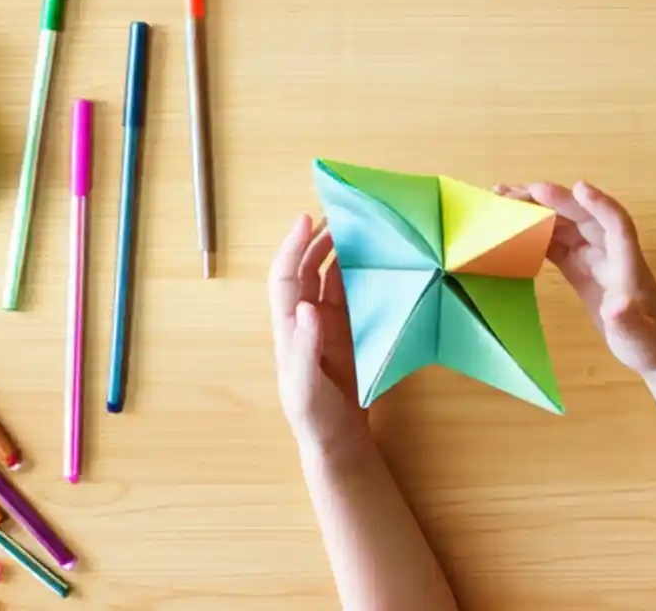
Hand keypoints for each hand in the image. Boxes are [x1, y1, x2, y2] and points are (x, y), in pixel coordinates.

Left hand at [268, 215, 369, 454]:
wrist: (337, 440)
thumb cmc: (313, 417)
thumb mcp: (304, 388)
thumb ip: (304, 348)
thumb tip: (307, 307)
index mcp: (288, 327)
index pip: (285, 277)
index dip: (292, 247)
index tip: (306, 220)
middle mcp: (305, 319)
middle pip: (305, 269)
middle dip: (316, 240)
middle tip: (338, 214)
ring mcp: (328, 323)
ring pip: (329, 276)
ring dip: (337, 252)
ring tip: (355, 227)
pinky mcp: (349, 331)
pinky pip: (350, 294)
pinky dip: (357, 274)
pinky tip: (370, 259)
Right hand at [494, 181, 655, 374]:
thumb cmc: (651, 346)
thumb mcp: (639, 339)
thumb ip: (627, 323)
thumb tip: (615, 307)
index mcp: (628, 265)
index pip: (617, 225)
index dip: (599, 205)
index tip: (577, 188)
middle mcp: (612, 254)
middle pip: (584, 217)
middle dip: (555, 200)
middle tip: (516, 192)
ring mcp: (596, 260)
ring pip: (568, 226)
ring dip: (540, 211)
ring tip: (507, 201)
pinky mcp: (584, 270)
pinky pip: (561, 243)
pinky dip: (540, 233)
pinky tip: (517, 229)